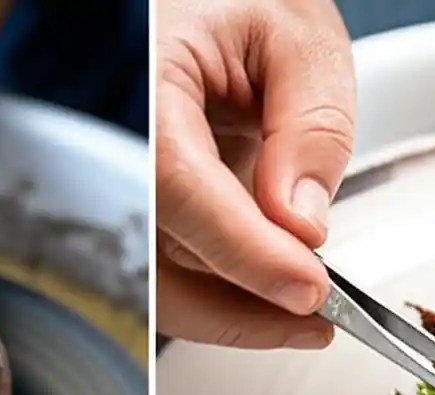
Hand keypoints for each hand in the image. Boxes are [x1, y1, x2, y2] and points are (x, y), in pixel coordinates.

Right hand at [156, 0, 352, 348]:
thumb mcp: (296, 35)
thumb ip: (309, 122)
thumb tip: (303, 222)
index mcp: (145, 82)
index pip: (178, 186)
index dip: (243, 251)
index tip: (306, 289)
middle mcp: (119, 140)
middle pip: (153, 256)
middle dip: (237, 307)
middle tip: (314, 319)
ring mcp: (122, 179)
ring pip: (157, 279)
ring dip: (231, 310)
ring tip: (304, 312)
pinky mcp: (140, 204)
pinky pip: (166, 267)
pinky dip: (219, 291)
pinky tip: (269, 293)